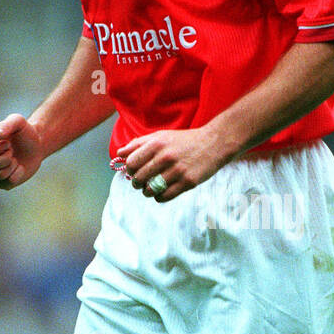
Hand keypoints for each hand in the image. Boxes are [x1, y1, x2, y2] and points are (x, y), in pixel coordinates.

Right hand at [0, 114, 44, 189]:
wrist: (35, 146)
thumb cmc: (24, 131)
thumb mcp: (18, 121)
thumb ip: (7, 124)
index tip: (8, 143)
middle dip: (5, 158)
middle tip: (12, 151)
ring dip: (12, 165)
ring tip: (15, 158)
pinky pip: (7, 183)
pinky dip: (18, 174)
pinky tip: (18, 167)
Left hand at [115, 125, 230, 201]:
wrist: (214, 143)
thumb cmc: (184, 141)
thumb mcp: (161, 136)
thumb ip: (139, 144)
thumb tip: (119, 154)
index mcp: (156, 144)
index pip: (131, 163)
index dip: (129, 170)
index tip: (134, 170)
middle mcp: (165, 157)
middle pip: (138, 178)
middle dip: (136, 182)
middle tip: (141, 181)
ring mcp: (177, 171)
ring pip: (150, 190)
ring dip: (147, 191)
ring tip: (151, 187)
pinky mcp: (188, 182)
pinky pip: (164, 197)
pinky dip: (159, 197)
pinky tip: (162, 190)